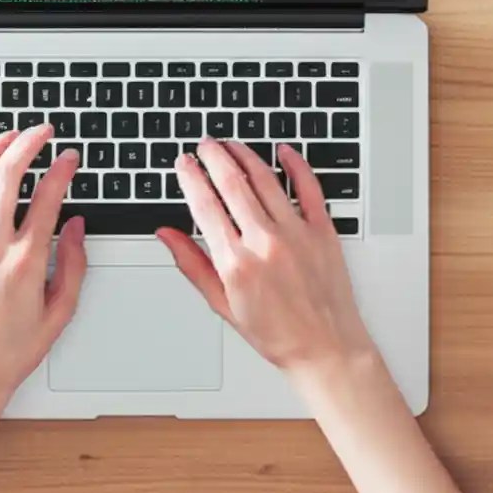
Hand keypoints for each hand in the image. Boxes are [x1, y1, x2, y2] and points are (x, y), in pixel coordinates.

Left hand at [0, 125, 86, 420]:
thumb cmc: (10, 352)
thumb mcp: (60, 312)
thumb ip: (73, 265)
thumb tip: (74, 227)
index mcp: (26, 262)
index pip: (48, 198)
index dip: (62, 170)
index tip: (69, 158)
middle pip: (7, 176)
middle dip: (27, 144)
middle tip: (41, 132)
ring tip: (7, 137)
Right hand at [158, 138, 374, 377]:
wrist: (325, 348)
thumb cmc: (277, 334)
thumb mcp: (223, 305)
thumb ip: (193, 264)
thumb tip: (167, 234)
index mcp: (236, 263)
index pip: (205, 205)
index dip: (190, 178)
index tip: (183, 163)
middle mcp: (265, 243)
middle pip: (232, 183)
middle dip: (213, 157)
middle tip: (205, 144)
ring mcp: (297, 234)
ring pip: (266, 179)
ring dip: (245, 155)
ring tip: (232, 144)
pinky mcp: (324, 232)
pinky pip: (309, 187)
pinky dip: (295, 165)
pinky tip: (284, 151)